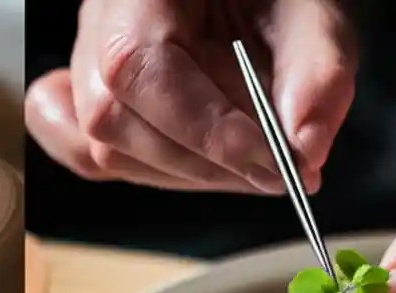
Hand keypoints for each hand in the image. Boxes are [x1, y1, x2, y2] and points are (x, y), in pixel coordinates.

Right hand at [24, 0, 355, 192]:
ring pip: (102, 146)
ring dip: (183, 174)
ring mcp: (87, 60)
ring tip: (250, 166)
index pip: (138, 67)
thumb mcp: (313, 12)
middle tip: (276, 171)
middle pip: (112, 118)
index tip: (273, 161)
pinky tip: (190, 165)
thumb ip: (316, 71)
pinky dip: (135, 168)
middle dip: (202, 161)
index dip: (204, 128)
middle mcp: (98, 20)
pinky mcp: (95, 96)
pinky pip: (79, 147)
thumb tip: (305, 146)